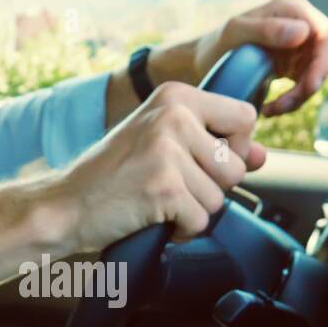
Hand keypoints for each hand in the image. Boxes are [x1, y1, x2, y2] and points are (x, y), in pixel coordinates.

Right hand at [57, 81, 264, 251]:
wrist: (66, 205)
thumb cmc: (112, 175)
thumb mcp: (162, 143)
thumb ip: (213, 144)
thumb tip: (261, 156)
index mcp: (175, 96)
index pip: (244, 117)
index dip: (234, 148)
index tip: (201, 160)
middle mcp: (173, 116)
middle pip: (236, 165)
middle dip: (211, 188)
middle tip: (171, 186)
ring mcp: (168, 151)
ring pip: (219, 198)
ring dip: (193, 211)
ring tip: (158, 201)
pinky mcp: (165, 187)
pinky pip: (200, 221)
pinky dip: (181, 231)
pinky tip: (155, 218)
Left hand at [151, 0, 327, 115]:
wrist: (203, 63)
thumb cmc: (216, 44)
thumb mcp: (235, 33)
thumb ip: (267, 29)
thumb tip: (303, 32)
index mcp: (292, 8)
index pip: (327, 34)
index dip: (324, 62)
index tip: (309, 86)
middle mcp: (301, 23)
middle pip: (326, 58)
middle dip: (309, 85)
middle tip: (284, 106)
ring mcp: (299, 46)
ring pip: (317, 76)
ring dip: (299, 98)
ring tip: (272, 110)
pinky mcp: (295, 66)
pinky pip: (304, 87)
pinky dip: (291, 102)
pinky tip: (270, 109)